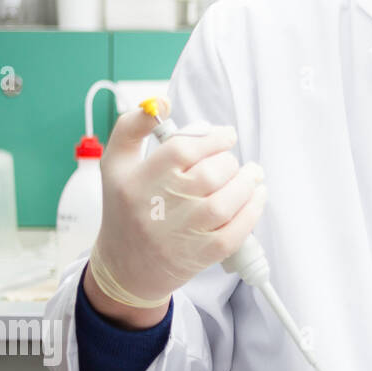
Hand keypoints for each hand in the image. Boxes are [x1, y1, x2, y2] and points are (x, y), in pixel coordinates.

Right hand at [89, 98, 266, 312]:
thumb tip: (161, 102)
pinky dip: (253, 210)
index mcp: (138, 180)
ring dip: (248, 183)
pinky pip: (237, 229)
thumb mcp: (116, 164)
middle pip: (211, 173)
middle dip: (229, 162)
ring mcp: (182, 233)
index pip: (184, 149)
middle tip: (232, 162)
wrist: (125, 268)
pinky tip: (256, 197)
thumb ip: (132, 127)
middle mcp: (158, 206)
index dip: (213, 138)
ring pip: (228, 200)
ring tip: (252, 175)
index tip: (226, 135)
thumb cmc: (126, 208)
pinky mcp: (201, 255)